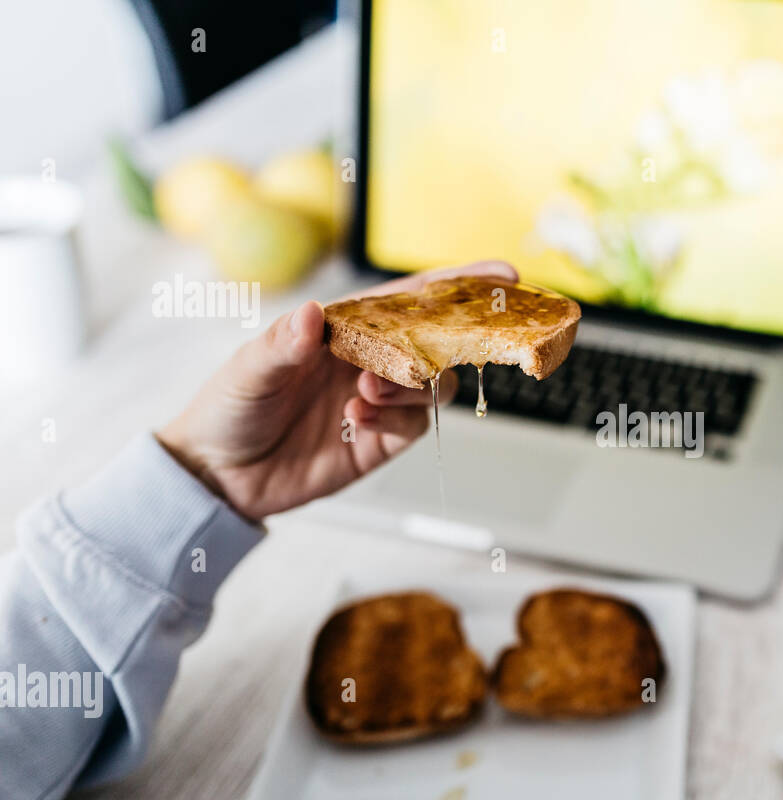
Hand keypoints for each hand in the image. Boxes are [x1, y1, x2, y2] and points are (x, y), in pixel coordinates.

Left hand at [157, 260, 517, 520]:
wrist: (217, 477)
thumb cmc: (228, 409)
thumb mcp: (248, 369)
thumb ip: (283, 344)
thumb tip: (315, 314)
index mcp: (343, 327)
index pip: (408, 299)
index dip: (456, 285)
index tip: (499, 274)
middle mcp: (369, 360)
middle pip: (435, 342)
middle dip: (456, 338)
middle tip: (460, 342)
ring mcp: (379, 401)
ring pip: (432, 386)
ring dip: (412, 385)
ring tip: (369, 392)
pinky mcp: (379, 442)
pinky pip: (411, 426)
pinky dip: (394, 419)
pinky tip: (359, 418)